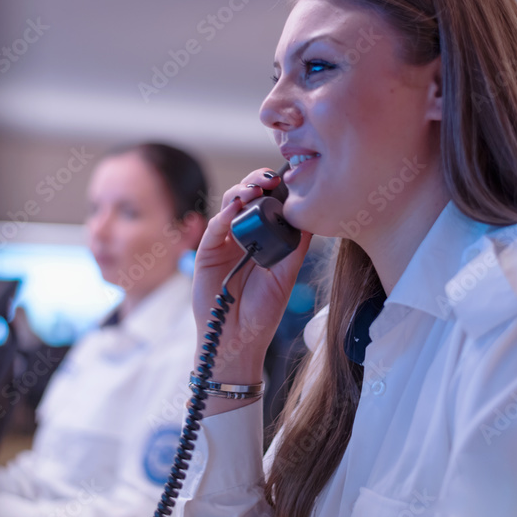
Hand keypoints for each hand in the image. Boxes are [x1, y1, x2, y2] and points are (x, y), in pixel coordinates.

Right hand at [191, 169, 311, 393]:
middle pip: (248, 196)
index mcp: (264, 238)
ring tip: (255, 189)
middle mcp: (243, 234)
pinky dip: (225, 213)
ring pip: (230, 204)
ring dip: (242, 191)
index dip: (277, 188)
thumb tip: (309, 216)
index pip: (268, 203)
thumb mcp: (286, 275)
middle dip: (258, 181)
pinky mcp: (207, 250)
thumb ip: (295, 246)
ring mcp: (224, 240)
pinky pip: (215, 226)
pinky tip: (237, 206)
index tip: (289, 177)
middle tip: (270, 178)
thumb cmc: (263, 311)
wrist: (238, 338)